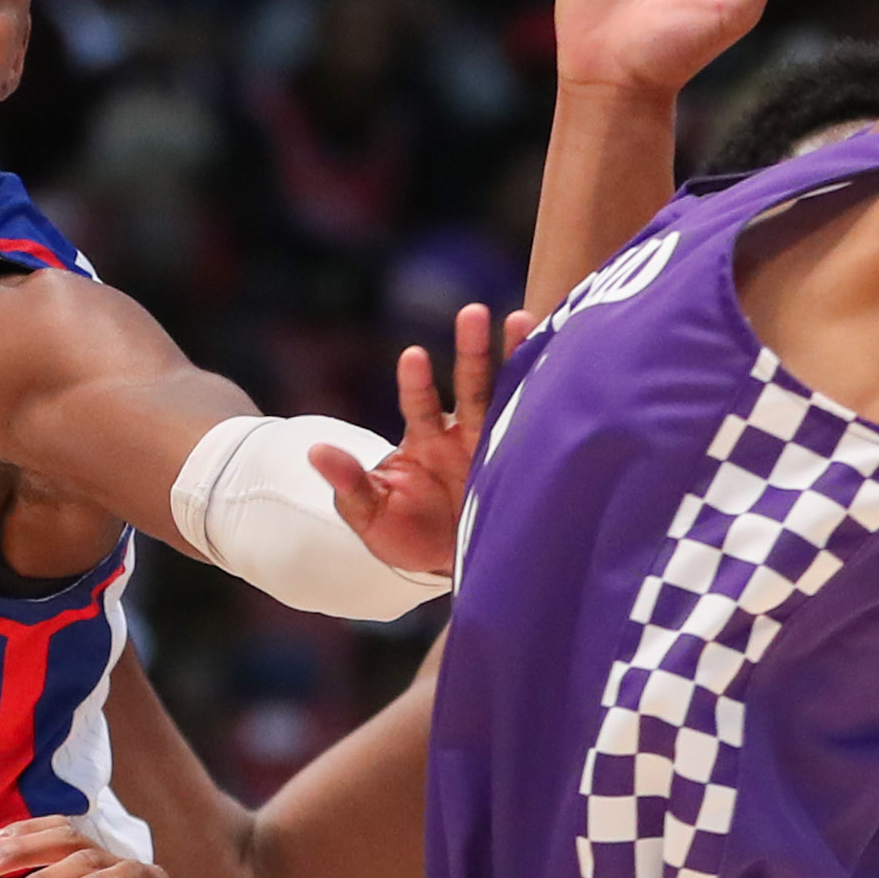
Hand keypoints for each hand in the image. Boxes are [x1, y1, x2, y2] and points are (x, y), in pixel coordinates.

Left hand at [312, 305, 528, 582]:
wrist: (454, 564)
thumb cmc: (407, 535)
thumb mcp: (370, 516)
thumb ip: (349, 485)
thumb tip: (314, 452)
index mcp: (425, 441)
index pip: (419, 403)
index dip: (417, 381)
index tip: (413, 356)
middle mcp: (463, 433)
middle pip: (470, 385)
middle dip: (472, 350)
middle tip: (473, 313)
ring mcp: (497, 443)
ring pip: (508, 394)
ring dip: (515, 358)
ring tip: (524, 320)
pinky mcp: (523, 461)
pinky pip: (537, 426)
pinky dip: (549, 397)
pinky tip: (564, 362)